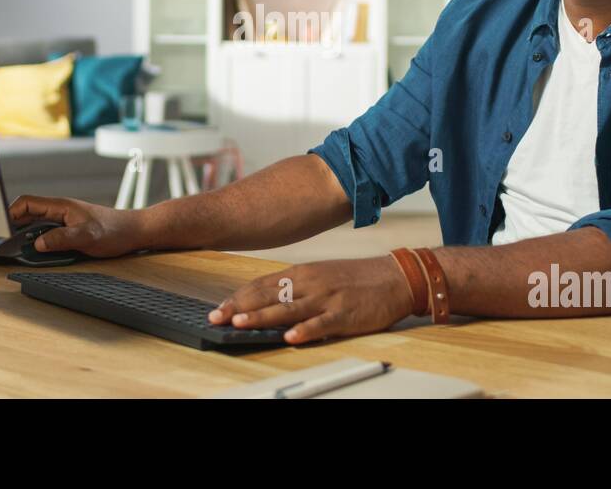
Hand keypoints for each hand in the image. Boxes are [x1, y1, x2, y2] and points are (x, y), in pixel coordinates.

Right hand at [0, 195, 143, 257]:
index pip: (26, 204)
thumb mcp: (87, 236)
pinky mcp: (67, 232)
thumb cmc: (114, 230)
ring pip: (32, 227)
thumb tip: (39, 244)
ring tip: (0, 249)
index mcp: (60, 206)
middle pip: (25, 216)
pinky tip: (24, 253)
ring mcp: (62, 222)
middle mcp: (58, 212)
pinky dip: (30, 243)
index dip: (8, 213)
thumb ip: (62, 238)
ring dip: (16, 236)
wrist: (133, 232)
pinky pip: (43, 236)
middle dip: (5, 227)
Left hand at [208, 256, 414, 343]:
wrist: (394, 277)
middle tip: (216, 317)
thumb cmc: (355, 278)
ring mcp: (327, 299)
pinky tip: (290, 337)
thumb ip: (293, 287)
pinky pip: (322, 323)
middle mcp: (310, 283)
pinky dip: (306, 330)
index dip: (238, 296)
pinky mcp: (345, 314)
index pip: (262, 284)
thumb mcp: (319, 275)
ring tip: (241, 324)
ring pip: (289, 309)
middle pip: (269, 295)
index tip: (218, 307)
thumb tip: (263, 300)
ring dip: (263, 317)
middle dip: (240, 307)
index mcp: (302, 273)